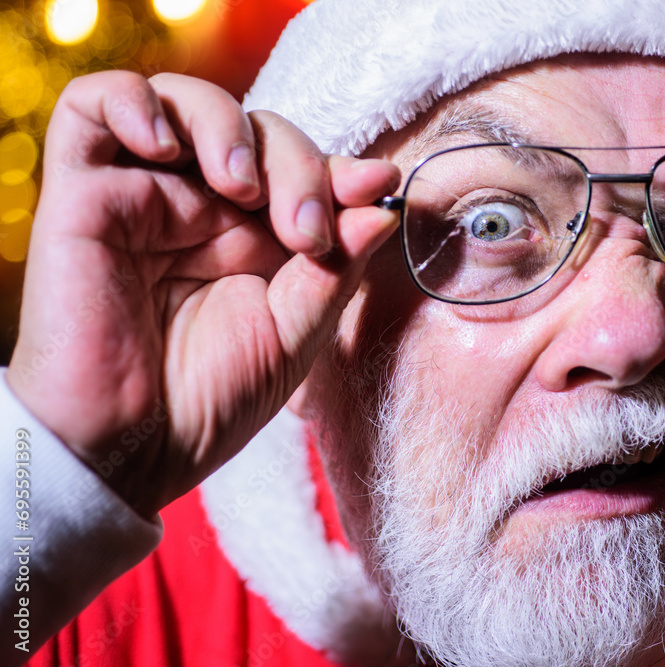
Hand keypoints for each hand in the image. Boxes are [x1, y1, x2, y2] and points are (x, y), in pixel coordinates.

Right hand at [7, 71, 399, 517]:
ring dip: (228, 128)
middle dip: (298, 167)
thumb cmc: (209, 404)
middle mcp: (203, 210)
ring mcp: (145, 196)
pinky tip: (165, 147)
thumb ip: (335, 268)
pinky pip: (93, 105)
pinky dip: (134, 102)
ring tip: (242, 187)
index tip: (380, 185)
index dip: (340, 170)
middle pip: (260, 132)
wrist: (129, 453)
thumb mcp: (294, 336)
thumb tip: (383, 204)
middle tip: (306, 233)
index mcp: (256, 241)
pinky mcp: (84, 194)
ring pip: (187, 102)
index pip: (303, 171)